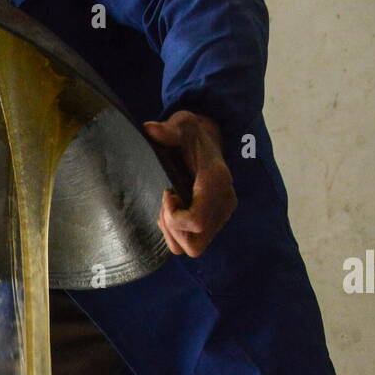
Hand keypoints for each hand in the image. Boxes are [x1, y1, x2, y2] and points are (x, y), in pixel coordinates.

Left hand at [143, 111, 236, 257]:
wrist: (209, 139)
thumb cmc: (192, 135)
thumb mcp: (181, 125)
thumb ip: (168, 130)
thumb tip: (150, 129)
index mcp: (216, 182)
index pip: (196, 222)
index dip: (174, 218)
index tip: (167, 194)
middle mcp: (224, 203)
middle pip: (195, 245)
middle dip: (172, 229)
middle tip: (167, 203)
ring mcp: (221, 216)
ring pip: (193, 248)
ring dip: (174, 233)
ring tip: (170, 207)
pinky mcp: (216, 222)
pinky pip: (194, 243)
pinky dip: (179, 233)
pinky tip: (175, 211)